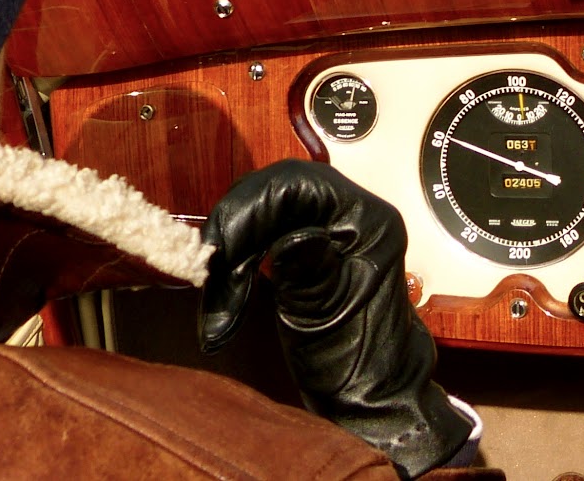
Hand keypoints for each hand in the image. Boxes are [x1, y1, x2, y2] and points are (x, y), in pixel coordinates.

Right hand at [200, 160, 473, 478]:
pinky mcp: (310, 250)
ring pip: (264, 216)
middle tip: (211, 277)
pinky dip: (239, 264)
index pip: (300, 184)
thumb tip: (290, 236)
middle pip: (276, 193)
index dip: (252, 208)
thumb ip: (309, 272)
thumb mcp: (328, 319)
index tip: (220, 250)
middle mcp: (352, 215)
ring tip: (219, 302)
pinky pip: (264, 237)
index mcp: (368, 221)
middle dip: (236, 232)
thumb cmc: (360, 365)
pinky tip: (227, 296)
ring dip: (233, 253)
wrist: (371, 399)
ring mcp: (331, 231)